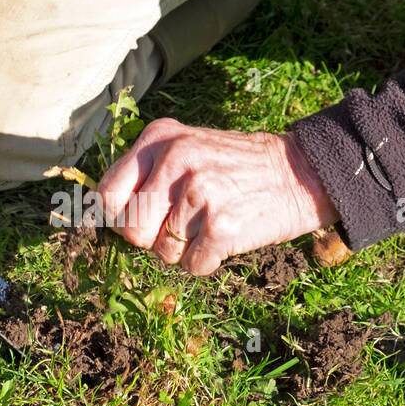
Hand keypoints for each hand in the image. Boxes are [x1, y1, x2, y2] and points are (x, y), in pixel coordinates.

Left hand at [97, 118, 337, 274]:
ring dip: (184, 250)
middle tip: (181, 226)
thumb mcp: (187, 147)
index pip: (107, 192)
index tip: (139, 222)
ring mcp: (199, 192)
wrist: (299, 172)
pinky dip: (206, 262)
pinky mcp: (221, 226)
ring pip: (162, 252)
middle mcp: (175, 160)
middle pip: (132, 230)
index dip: (118, 217)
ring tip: (210, 224)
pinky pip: (192, 266)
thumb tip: (105, 215)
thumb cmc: (235, 168)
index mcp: (159, 138)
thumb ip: (146, 171)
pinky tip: (225, 238)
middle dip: (152, 239)